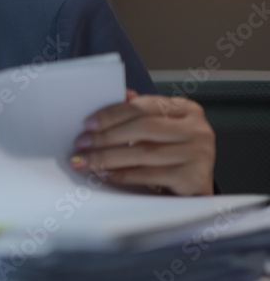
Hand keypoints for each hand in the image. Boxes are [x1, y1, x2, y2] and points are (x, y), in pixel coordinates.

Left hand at [69, 89, 215, 195]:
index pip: (143, 106)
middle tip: (82, 144)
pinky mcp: (192, 177)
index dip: (112, 114)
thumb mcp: (160, 128)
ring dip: (108, 157)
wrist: (195, 187)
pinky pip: (149, 175)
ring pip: (143, 152)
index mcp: (186, 109)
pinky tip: (105, 174)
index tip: (88, 124)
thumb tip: (119, 93)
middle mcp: (197, 129)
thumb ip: (141, 111)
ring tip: (86, 161)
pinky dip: (122, 175)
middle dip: (106, 136)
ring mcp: (198, 153)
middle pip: (143, 128)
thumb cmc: (173, 154)